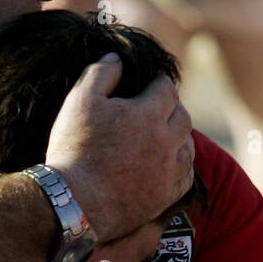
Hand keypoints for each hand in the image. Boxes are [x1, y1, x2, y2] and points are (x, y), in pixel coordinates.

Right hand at [45, 54, 194, 243]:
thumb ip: (100, 73)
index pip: (166, 88)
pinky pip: (186, 177)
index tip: (151, 84)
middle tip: (158, 109)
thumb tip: (117, 58)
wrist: (73, 203)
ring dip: (179, 138)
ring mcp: (168, 171)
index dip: (158, 83)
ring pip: (189, 147)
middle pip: (182, 116)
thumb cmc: (74, 150)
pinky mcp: (165, 197)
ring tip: (166, 137)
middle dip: (172, 109)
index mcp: (148, 113)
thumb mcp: (79, 101)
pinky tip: (169, 165)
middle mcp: (166, 141)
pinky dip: (181, 167)